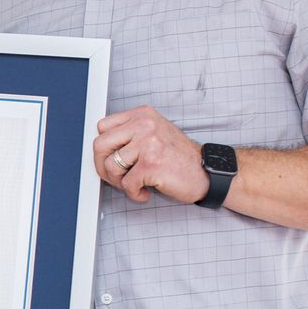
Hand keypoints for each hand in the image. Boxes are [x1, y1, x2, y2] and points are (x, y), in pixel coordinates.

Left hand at [94, 105, 210, 204]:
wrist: (207, 171)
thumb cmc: (179, 157)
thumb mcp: (154, 134)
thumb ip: (129, 135)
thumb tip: (101, 149)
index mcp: (142, 115)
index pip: (102, 126)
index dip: (103, 148)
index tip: (110, 160)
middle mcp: (144, 125)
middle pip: (100, 145)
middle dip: (103, 167)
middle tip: (117, 177)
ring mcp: (148, 143)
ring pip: (111, 166)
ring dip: (119, 182)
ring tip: (134, 184)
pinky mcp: (151, 164)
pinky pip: (127, 184)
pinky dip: (134, 194)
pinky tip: (145, 192)